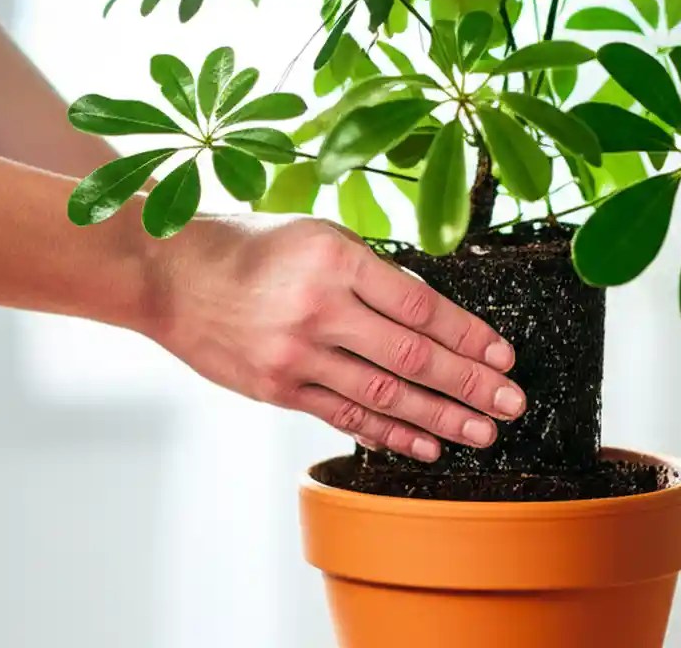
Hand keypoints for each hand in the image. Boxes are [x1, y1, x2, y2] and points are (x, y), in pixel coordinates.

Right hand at [148, 213, 524, 461]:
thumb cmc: (251, 247)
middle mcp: (319, 310)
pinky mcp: (278, 388)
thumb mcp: (319, 236)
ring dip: (442, 418)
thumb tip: (436, 316)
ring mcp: (296, 355)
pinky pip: (346, 416)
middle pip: (412, 357)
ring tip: (483, 433)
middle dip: (472, 384)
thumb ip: (374, 273)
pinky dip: (391, 433)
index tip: (504, 354)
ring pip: (384, 396)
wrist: (167, 274)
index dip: (469, 335)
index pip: (422, 306)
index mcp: (337, 261)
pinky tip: (427, 445)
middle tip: (513, 402)